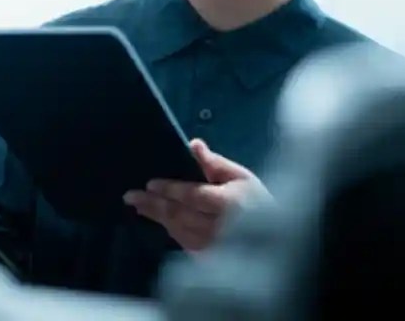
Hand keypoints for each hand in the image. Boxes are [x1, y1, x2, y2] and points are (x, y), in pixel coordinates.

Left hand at [123, 138, 270, 252]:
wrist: (274, 242)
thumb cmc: (259, 204)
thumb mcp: (242, 177)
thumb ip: (214, 163)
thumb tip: (193, 144)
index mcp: (227, 204)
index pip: (193, 195)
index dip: (170, 190)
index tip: (150, 184)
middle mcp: (217, 227)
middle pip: (178, 214)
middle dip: (152, 205)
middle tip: (130, 197)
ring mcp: (212, 247)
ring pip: (177, 230)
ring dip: (157, 217)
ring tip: (139, 206)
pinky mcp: (208, 259)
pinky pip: (183, 243)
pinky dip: (170, 230)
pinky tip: (160, 220)